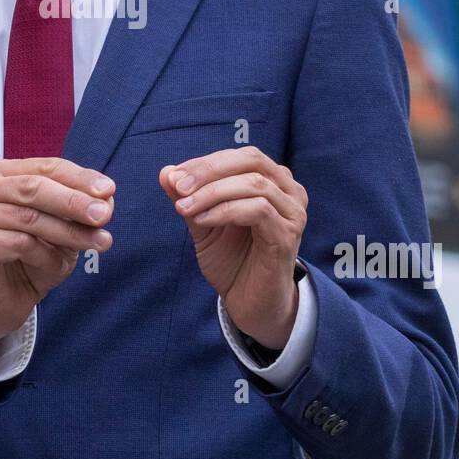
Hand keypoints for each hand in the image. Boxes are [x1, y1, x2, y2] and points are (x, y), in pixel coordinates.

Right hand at [0, 157, 114, 352]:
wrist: (6, 301)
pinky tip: (55, 267)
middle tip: (104, 215)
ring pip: (29, 217)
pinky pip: (18, 243)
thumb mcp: (65, 229)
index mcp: (2, 174)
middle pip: (34, 187)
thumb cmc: (34, 258)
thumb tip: (106, 197)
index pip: (45, 168)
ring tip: (99, 243)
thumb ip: (81, 210)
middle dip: (74, 201)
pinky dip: (45, 255)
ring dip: (69, 232)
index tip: (109, 191)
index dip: (79, 178)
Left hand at [159, 147, 306, 348]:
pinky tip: (202, 221)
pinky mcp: (288, 236)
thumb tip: (166, 172)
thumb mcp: (203, 222)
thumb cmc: (232, 259)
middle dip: (209, 170)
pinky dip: (225, 211)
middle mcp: (289, 191)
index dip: (205, 162)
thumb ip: (188, 197)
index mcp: (272, 181)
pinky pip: (258, 210)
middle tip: (178, 186)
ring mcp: (292, 213)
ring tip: (185, 208)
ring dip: (212, 193)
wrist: (249, 302)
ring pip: (254, 184)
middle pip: (251, 161)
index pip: (240, 156)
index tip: (174, 176)